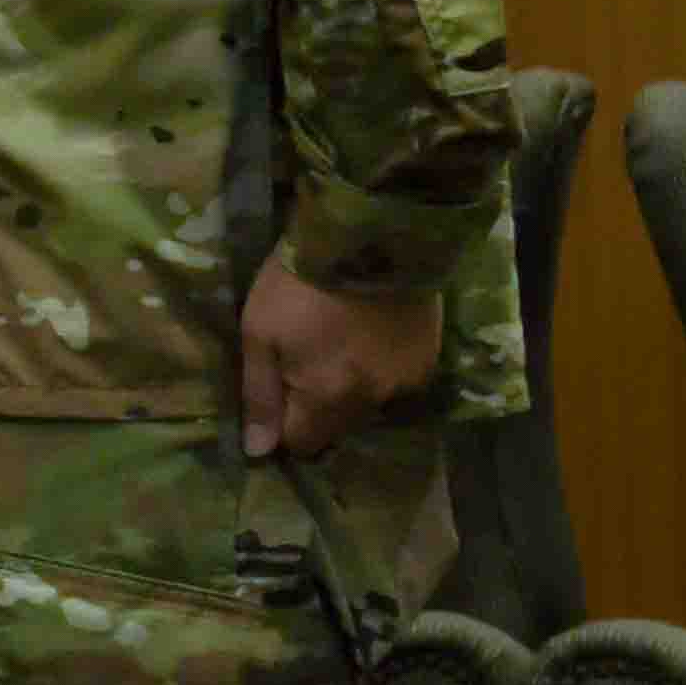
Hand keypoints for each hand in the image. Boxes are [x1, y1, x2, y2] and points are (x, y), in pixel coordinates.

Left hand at [239, 262, 444, 459]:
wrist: (370, 232)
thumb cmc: (299, 283)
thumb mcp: (259, 334)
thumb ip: (260, 396)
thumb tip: (258, 452)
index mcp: (328, 399)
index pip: (302, 443)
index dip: (283, 423)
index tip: (276, 388)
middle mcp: (373, 400)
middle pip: (337, 427)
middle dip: (316, 407)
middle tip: (304, 359)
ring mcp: (406, 379)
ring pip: (368, 405)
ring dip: (350, 388)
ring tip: (338, 345)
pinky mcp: (427, 356)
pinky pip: (396, 381)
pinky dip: (379, 369)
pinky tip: (369, 337)